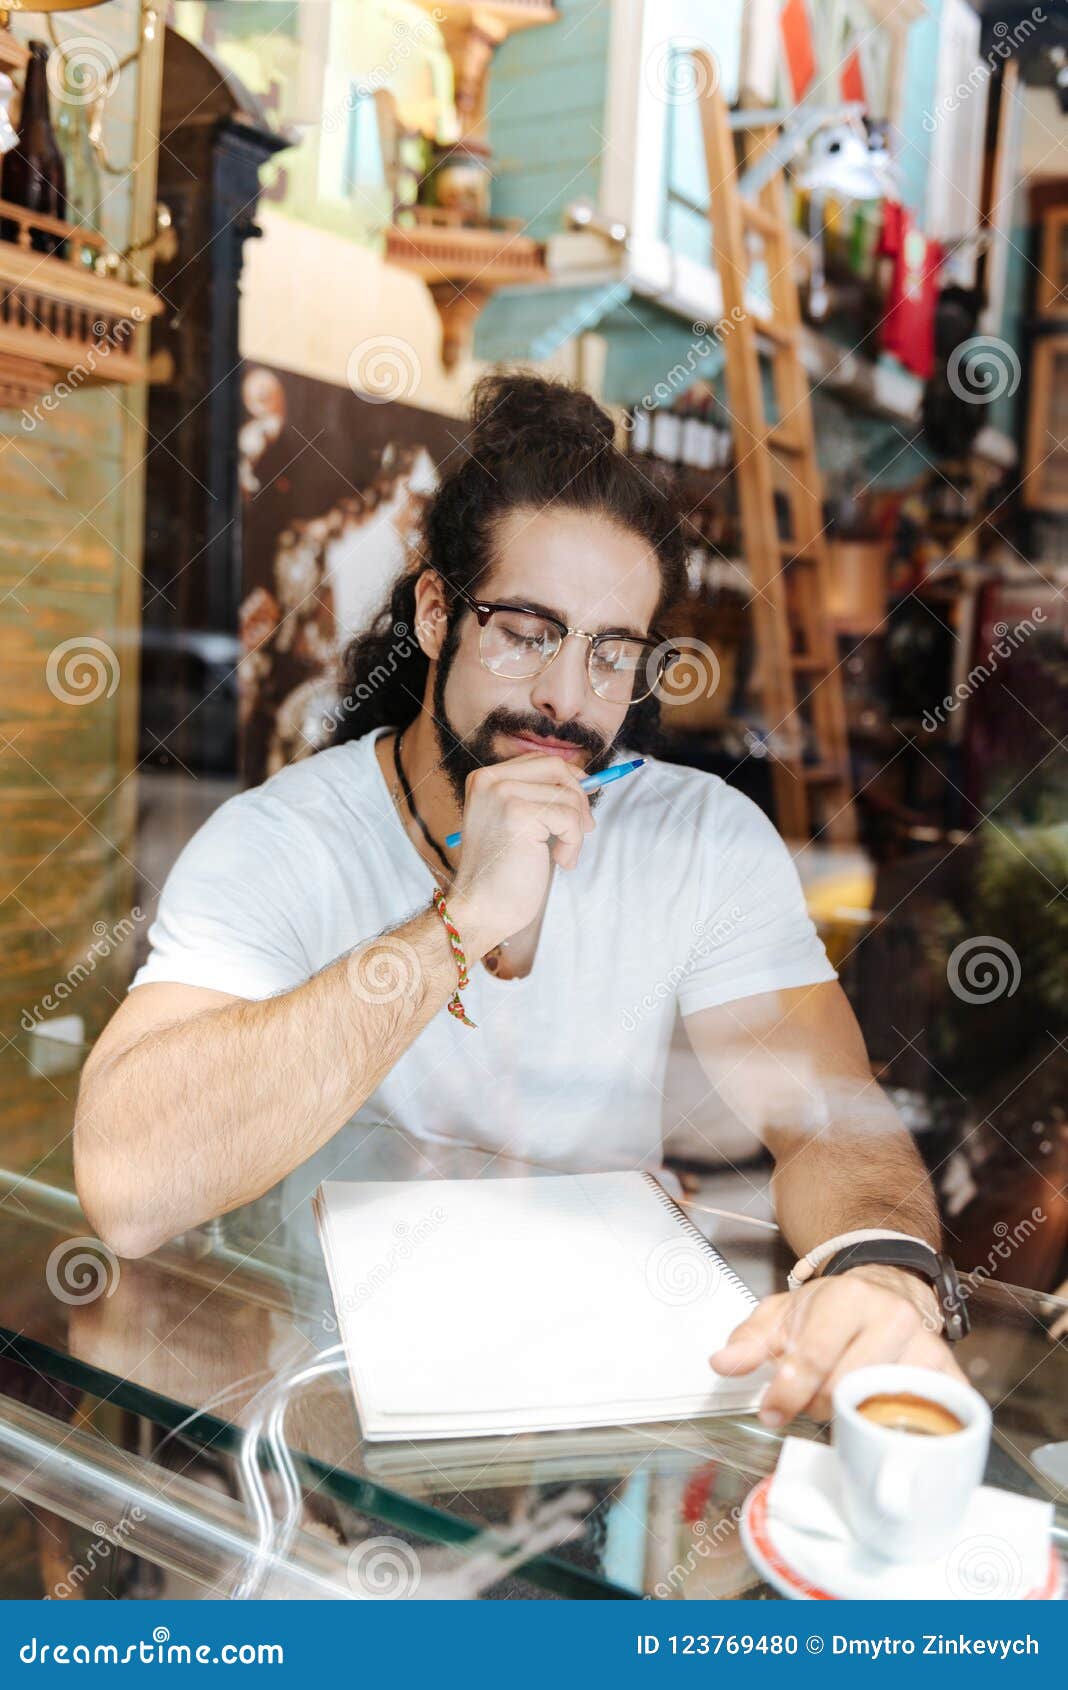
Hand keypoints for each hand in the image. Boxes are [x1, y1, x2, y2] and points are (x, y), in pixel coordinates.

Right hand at [449, 753, 594, 954]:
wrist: (481, 908)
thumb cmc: (502, 873)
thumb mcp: (514, 823)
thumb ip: (536, 798)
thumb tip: (585, 782)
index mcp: (484, 779)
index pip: (541, 761)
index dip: (570, 776)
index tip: (587, 795)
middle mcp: (489, 780)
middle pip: (556, 767)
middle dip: (579, 797)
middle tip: (585, 828)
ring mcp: (502, 794)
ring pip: (567, 796)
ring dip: (576, 830)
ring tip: (563, 855)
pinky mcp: (518, 813)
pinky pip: (569, 818)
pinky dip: (574, 843)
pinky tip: (561, 861)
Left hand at [709, 1265, 967, 1425]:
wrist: (887, 1290)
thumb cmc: (833, 1309)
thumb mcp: (783, 1314)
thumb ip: (749, 1339)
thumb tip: (723, 1363)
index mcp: (847, 1298)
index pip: (814, 1357)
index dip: (788, 1393)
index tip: (771, 1412)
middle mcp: (892, 1316)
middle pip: (848, 1386)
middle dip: (818, 1405)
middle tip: (811, 1403)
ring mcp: (925, 1344)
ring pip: (884, 1404)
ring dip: (855, 1418)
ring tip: (842, 1409)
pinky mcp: (948, 1371)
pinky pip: (933, 1412)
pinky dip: (907, 1427)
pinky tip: (884, 1426)